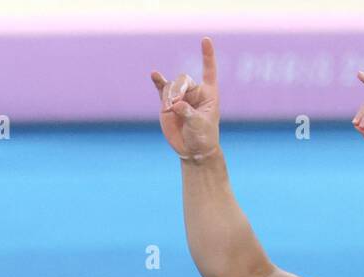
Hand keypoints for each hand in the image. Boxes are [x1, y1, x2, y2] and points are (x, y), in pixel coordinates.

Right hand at [151, 36, 219, 160]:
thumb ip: (188, 112)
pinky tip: (154, 75)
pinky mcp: (168, 103)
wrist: (192, 150)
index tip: (205, 39)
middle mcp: (194, 92)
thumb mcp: (199, 125)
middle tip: (177, 105)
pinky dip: (158, 81)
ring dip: (170, 96)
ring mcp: (180, 96)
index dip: (207, 55)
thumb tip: (174, 104)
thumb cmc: (203, 136)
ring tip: (171, 109)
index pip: (208, 70)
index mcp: (208, 93)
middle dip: (179, 90)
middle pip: (183, 80)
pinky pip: (162, 88)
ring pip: (172, 86)